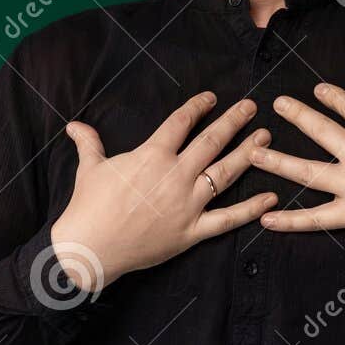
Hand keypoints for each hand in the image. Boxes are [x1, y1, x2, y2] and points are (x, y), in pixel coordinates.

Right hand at [51, 92, 277, 291]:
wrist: (89, 247)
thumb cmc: (88, 206)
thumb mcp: (89, 168)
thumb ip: (89, 143)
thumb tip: (74, 126)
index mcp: (152, 155)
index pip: (181, 122)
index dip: (198, 106)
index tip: (211, 97)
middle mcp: (175, 175)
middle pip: (212, 141)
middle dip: (234, 121)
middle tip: (251, 107)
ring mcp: (187, 204)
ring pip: (225, 173)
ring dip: (248, 153)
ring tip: (266, 138)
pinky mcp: (192, 231)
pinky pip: (227, 219)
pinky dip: (250, 209)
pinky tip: (271, 197)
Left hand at [250, 80, 344, 264]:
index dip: (332, 97)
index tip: (317, 89)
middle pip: (321, 132)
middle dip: (297, 115)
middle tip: (276, 104)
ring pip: (307, 172)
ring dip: (277, 162)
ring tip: (253, 154)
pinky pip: (314, 219)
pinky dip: (288, 222)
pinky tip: (264, 219)